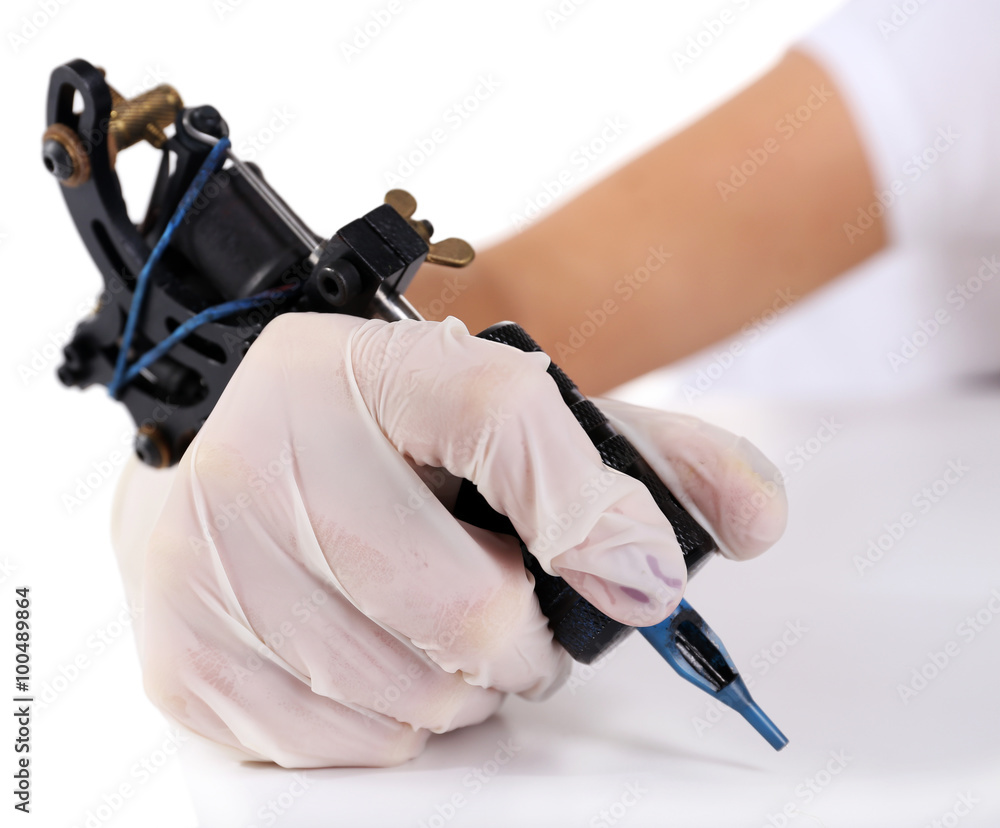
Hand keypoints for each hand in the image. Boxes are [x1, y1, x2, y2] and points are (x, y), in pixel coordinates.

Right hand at [111, 314, 785, 767]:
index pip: (504, 417)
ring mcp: (213, 562)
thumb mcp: (501, 408)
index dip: (593, 511)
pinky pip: (347, 746)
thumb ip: (641, 452)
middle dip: (530, 641)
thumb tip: (757, 518)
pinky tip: (375, 657)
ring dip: (466, 688)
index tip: (643, 573)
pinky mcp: (183, 655)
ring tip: (442, 633)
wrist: (219, 446)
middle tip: (519, 618)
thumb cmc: (376, 433)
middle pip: (468, 605)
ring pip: (416, 697)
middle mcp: (271, 452)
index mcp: (364, 367)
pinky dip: (394, 722)